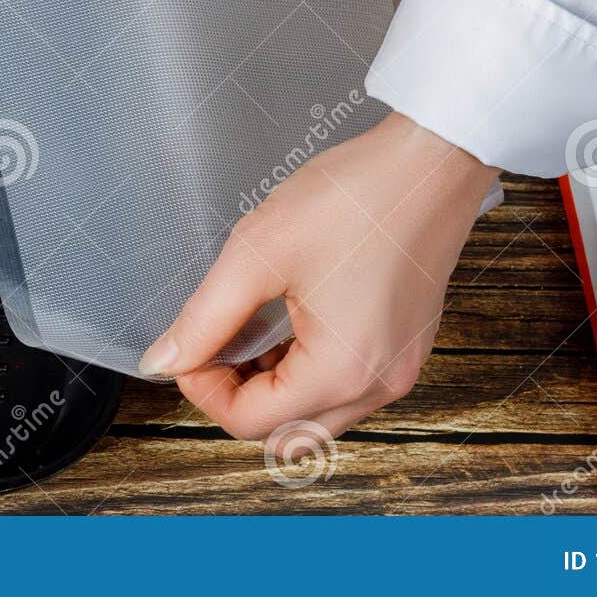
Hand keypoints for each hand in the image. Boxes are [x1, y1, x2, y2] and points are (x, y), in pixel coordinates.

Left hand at [138, 111, 498, 455]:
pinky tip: (292, 320)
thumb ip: (204, 317)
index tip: (191, 345)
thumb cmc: (356, 198)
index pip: (249, 422)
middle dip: (238, 396)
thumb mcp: (259, 253)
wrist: (430, 163)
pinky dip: (309, 371)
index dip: (203, 389)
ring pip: (316, 416)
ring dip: (274, 386)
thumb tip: (165, 360)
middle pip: (285, 432)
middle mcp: (378, 385)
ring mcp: (399, 370)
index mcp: (342, 372)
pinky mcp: (407, 348)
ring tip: (254, 325)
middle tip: (218, 341)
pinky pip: (347, 388)